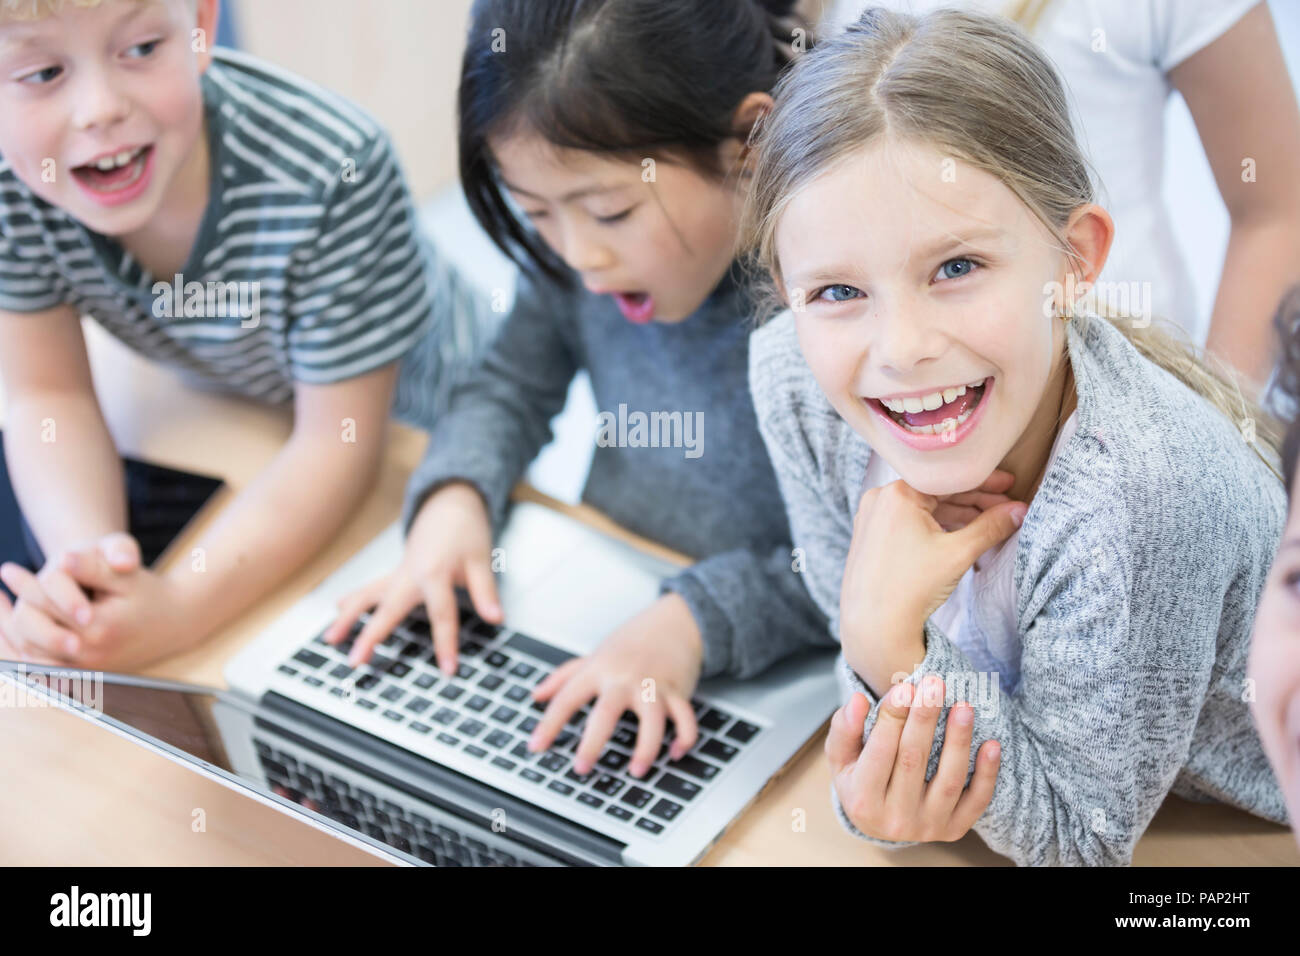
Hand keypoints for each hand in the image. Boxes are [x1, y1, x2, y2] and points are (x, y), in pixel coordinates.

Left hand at [0, 532, 142, 663]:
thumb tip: (64, 559)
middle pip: (33, 631)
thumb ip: (94, 568)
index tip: (8, 570)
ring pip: (31, 654)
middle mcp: (89, 655)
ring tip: (3, 605)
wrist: (174, 623)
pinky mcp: (83, 677)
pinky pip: (41, 667)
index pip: (49, 605)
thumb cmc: (149, 595)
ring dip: (14, 631)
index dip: (27, 585)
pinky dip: (25, 648)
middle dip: (17, 607)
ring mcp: (85, 670)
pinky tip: (21, 627)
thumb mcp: (127, 576)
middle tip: (7, 579)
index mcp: (100, 629)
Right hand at [325, 481, 500, 673]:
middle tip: (355, 661)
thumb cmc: (466, 531)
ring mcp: (398, 574)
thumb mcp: (481, 559)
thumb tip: (496, 618)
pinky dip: (353, 601)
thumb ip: (486, 591)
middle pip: (388, 609)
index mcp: (434, 573)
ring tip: (330, 639)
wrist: (450, 504)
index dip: (446, 644)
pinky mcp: (395, 574)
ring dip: (348, 617)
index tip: (448, 670)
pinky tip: (338, 611)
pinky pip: (370, 589)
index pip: (441, 614)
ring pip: (368, 596)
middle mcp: (410, 575)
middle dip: (371, 636)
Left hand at [528, 593, 702, 776]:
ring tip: (636, 771)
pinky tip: (675, 753)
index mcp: (599, 669)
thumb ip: (564, 676)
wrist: (673, 622)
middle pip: (606, 712)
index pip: (567, 698)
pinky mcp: (678, 691)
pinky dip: (684, 738)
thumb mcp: (594, 655)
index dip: (549, 723)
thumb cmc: (631, 642)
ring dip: (646, 749)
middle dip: (592, 743)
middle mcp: (625, 678)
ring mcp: (653, 685)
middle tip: (581, 768)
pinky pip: (685, 718)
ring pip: (652, 720)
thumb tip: (537, 695)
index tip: (535, 746)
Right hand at [828, 676, 1000, 842]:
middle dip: (924, 719)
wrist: (882, 820)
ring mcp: (927, 826)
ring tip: (963, 706)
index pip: (879, 753)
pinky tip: (991, 744)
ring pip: (948, 780)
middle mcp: (894, 820)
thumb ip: (845, 729)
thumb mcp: (841, 756)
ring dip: (958, 740)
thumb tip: (858, 701)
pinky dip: (986, 773)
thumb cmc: (860, 778)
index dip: (892, 718)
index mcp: (862, 801)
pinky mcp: (954, 829)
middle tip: (934, 684)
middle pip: (913, 761)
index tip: (905, 686)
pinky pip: (976, 801)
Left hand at [840, 479, 1025, 693]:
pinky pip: (910, 522)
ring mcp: (872, 518)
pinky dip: (937, 526)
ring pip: (925, 508)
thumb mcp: (958, 553)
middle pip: (937, 493)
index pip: (949, 479)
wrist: (875, 626)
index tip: (1010, 483)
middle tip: (1007, 504)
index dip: (984, 482)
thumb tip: (1020, 510)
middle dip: (974, 500)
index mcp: (897, 494)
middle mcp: (880, 499)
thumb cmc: (911, 588)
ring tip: (991, 522)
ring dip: (958, 515)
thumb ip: (991, 527)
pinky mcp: (871, 537)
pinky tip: (961, 534)